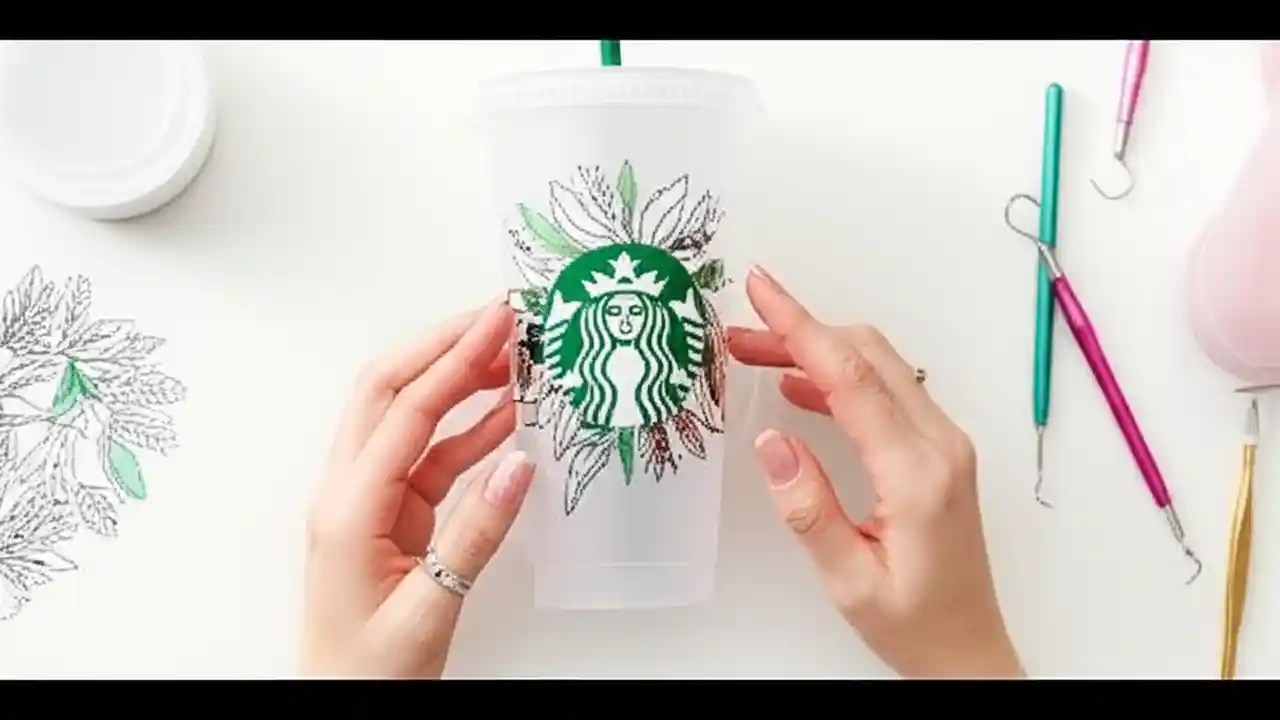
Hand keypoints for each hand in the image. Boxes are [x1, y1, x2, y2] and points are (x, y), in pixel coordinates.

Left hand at [301, 298, 533, 677]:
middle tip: (501, 316)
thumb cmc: (366, 669)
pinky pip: (430, 455)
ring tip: (512, 354)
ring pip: (410, 416)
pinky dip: (468, 430)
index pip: (406, 410)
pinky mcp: (390, 513)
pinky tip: (505, 417)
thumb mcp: (428, 609)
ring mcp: (368, 498)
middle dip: (445, 344)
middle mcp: (349, 489)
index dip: (455, 360)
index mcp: (348, 507)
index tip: (497, 321)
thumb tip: (520, 464)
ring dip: (457, 381)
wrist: (336, 704)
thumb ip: (476, 533)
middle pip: (391, 389)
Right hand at [727, 266, 1023, 678]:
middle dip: (800, 330)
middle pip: (867, 356)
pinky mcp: (939, 450)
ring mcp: (945, 443)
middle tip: (740, 330)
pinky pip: (888, 391)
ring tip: (756, 352)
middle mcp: (940, 445)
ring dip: (818, 349)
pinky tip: (801, 387)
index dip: (801, 326)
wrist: (967, 651)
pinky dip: (840, 376)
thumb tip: (770, 443)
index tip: (762, 289)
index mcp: (917, 472)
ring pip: (879, 366)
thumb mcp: (848, 582)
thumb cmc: (915, 624)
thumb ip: (809, 509)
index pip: (852, 376)